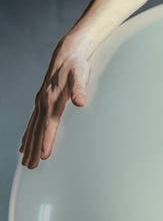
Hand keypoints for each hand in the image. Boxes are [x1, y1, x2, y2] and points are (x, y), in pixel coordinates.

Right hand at [19, 33, 91, 168]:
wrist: (68, 53)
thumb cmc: (77, 66)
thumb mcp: (81, 75)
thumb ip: (80, 89)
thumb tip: (80, 101)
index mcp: (52, 100)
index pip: (48, 126)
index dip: (46, 141)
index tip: (43, 156)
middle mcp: (43, 103)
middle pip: (37, 131)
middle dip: (33, 150)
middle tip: (30, 167)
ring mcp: (40, 103)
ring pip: (33, 129)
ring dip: (29, 145)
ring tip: (24, 161)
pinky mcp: (42, 102)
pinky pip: (32, 123)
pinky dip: (28, 135)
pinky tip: (24, 144)